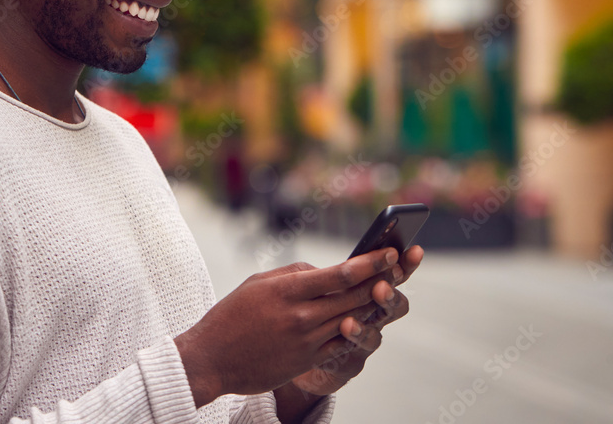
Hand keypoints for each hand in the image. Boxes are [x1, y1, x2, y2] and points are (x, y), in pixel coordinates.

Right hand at [174, 248, 400, 406]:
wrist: (211, 359)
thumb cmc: (232, 314)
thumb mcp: (259, 282)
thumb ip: (295, 274)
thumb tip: (325, 271)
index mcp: (289, 290)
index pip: (340, 274)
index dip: (370, 262)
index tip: (390, 251)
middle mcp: (302, 315)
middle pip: (354, 296)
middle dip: (381, 280)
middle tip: (401, 267)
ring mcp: (306, 341)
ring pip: (352, 320)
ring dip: (373, 305)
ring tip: (390, 291)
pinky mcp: (306, 361)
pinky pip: (341, 345)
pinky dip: (356, 331)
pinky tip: (367, 320)